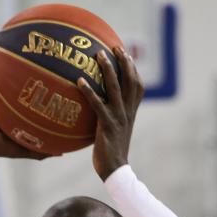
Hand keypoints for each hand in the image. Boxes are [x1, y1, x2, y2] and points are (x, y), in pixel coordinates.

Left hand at [76, 47, 144, 179]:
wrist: (115, 170)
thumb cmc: (110, 152)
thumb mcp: (114, 131)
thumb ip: (109, 117)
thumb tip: (97, 107)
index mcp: (131, 112)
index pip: (137, 86)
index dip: (133, 69)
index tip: (125, 54)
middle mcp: (127, 112)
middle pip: (129, 80)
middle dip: (124, 62)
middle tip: (114, 47)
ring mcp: (119, 117)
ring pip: (115, 88)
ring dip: (108, 69)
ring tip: (99, 55)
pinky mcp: (107, 125)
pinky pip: (98, 104)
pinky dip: (89, 91)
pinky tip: (79, 81)